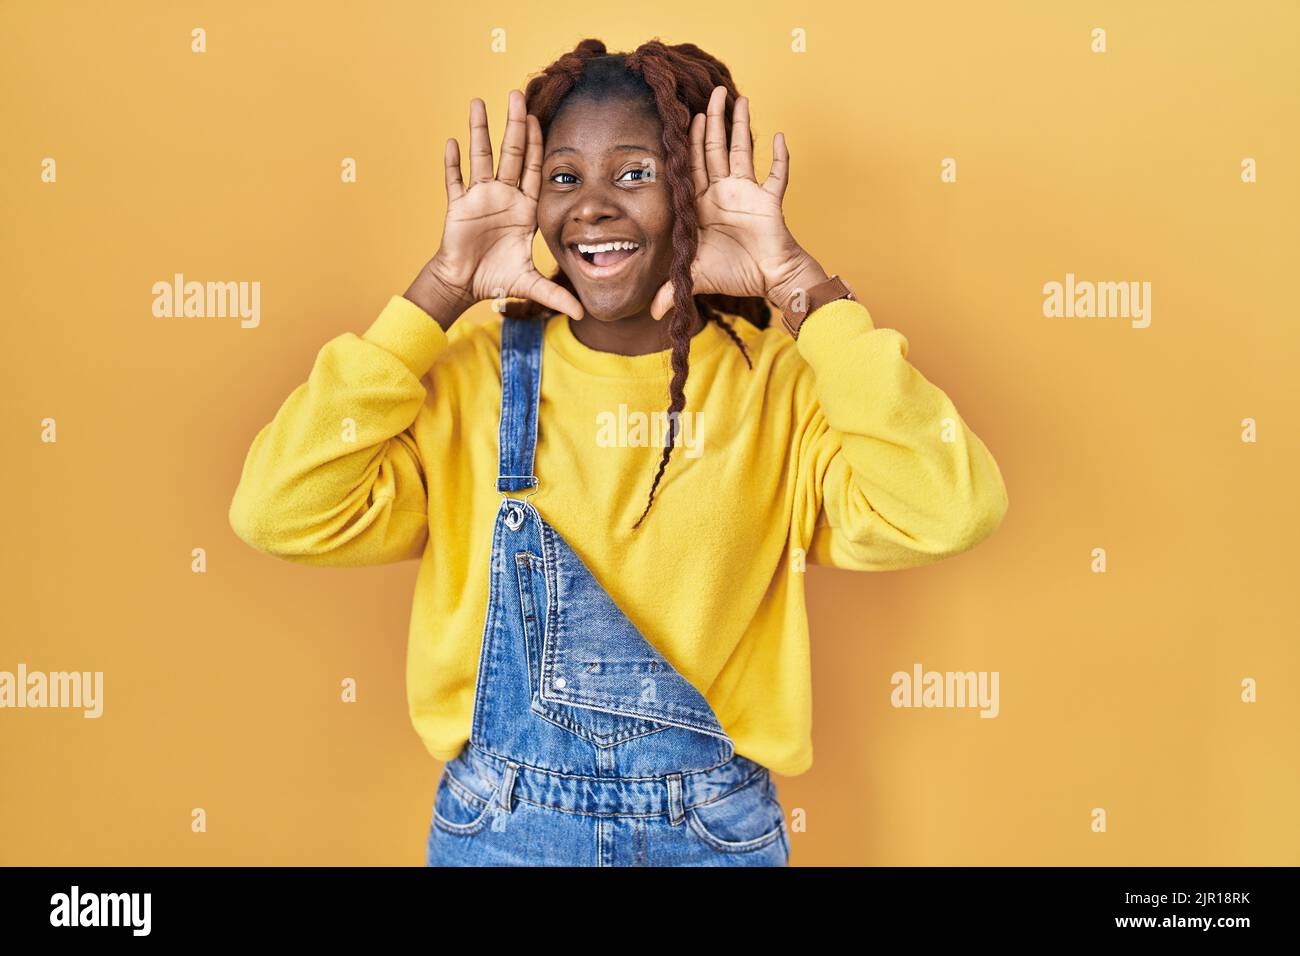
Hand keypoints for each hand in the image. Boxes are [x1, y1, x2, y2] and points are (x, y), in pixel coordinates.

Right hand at [407, 91, 583, 329]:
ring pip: (480, 158)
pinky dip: (452, 163)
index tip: (539, 118)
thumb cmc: (497, 279)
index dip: (535, 145)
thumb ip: (556, 295)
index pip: (532, 169)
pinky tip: (451, 142)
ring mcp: (479, 197)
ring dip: (479, 131)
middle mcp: (503, 196)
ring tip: (478, 103)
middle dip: (513, 125)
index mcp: (523, 208)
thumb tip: (584, 315)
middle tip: (517, 94)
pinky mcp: (458, 206)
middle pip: (509, 154)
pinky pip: (455, 181)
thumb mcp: (531, 284)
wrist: (466, 285)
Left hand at [648, 86, 828, 321]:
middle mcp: (723, 193)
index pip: (691, 167)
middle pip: (714, 150)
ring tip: (737, 97)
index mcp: (702, 205)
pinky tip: (778, 136)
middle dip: (711, 121)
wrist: (768, 282)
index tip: (681, 117)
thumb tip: (649, 315)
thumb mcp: (694, 278)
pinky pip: (776, 174)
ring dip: (739, 125)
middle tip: (709, 92)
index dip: (687, 143)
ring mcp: (747, 193)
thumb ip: (670, 289)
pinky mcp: (769, 200)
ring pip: (742, 151)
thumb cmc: (734, 275)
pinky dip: (780, 157)